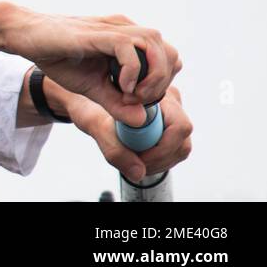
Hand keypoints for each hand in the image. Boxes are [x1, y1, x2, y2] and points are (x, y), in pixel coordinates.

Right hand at [6, 11, 180, 126]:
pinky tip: (119, 86)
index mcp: (128, 39)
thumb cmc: (57, 57)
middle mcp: (126, 29)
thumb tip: (142, 121)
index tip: (140, 100)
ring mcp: (113, 28)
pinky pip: (128, 47)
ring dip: (152, 76)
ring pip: (156, 45)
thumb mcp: (91, 88)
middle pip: (169, 52)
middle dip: (162, 82)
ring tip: (132, 94)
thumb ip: (117, 102)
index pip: (167, 58)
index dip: (162, 82)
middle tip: (138, 100)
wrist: (25, 36)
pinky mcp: (99, 32)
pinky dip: (132, 71)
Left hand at [59, 84, 192, 182]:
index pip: (179, 127)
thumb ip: (115, 149)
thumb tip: (138, 173)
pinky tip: (137, 157)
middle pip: (182, 141)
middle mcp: (170, 102)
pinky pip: (172, 150)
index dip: (160, 149)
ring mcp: (171, 115)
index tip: (138, 158)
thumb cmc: (88, 104)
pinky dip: (156, 159)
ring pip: (179, 148)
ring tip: (132, 160)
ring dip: (157, 162)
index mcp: (157, 93)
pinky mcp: (167, 127)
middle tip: (134, 163)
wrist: (84, 101)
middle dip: (159, 159)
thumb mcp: (94, 125)